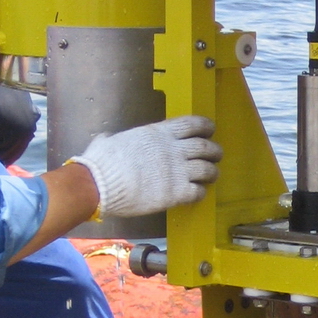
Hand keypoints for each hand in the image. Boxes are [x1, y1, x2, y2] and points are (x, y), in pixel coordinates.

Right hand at [68, 116, 221, 217]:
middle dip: (214, 150)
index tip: (210, 129)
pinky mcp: (177, 193)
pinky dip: (201, 192)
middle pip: (205, 146)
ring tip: (213, 175)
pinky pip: (199, 192)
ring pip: (207, 169)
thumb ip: (114, 139)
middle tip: (216, 155)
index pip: (191, 123)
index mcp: (158, 133)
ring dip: (213, 172)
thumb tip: (107, 139)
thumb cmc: (101, 162)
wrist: (101, 184)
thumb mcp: (108, 141)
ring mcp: (177, 171)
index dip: (205, 126)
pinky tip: (198, 194)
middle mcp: (173, 150)